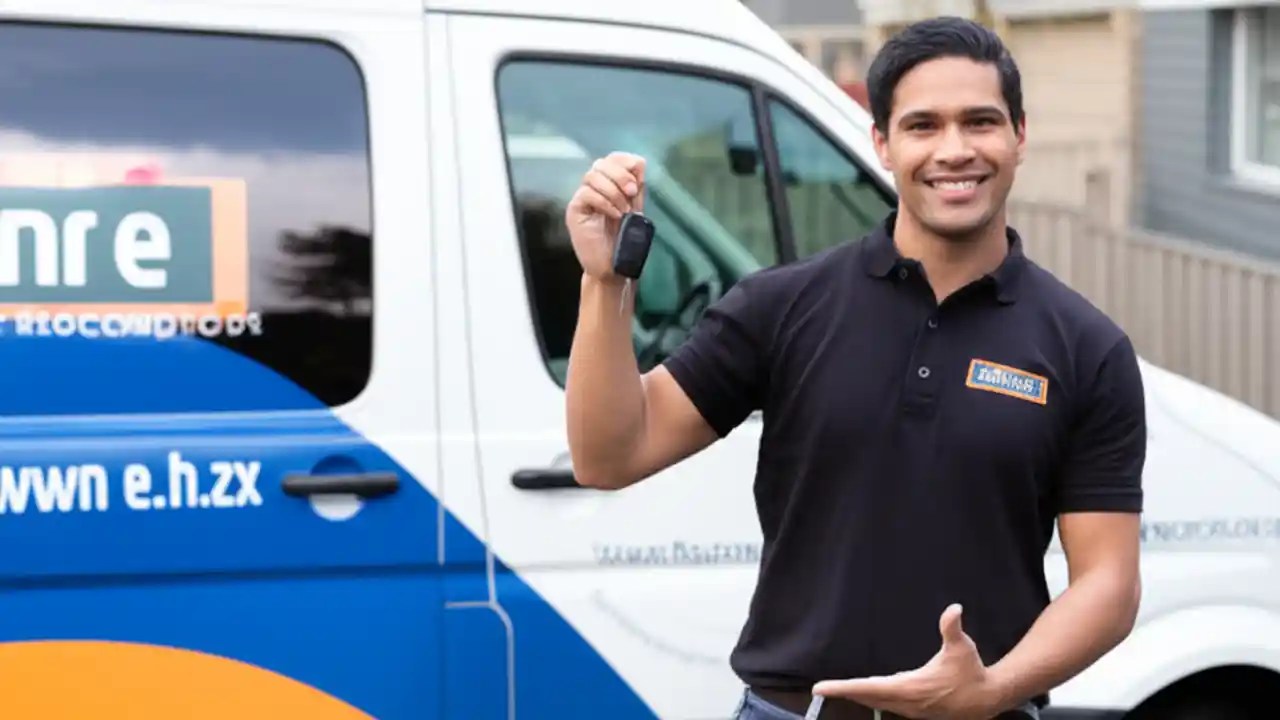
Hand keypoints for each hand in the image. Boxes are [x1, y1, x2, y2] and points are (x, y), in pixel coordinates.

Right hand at [565, 151, 645, 280]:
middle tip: (632, 193)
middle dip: (620, 175)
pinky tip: (614, 215)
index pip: (612, 158)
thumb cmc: (624, 241)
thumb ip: (636, 186)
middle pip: (602, 163)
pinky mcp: (574, 210)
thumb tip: (638, 162)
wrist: (613, 267)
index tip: (638, 177)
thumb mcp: (635, 209)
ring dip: (613, 191)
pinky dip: (604, 202)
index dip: (624, 161)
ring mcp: (582, 198)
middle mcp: (594, 188)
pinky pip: (586, 193)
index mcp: (610, 185)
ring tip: (623, 211)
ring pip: (593, 176)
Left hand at [812, 604, 1002, 719]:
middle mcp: (907, 702)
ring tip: (839, 690)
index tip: (821, 688)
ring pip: (877, 703)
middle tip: (822, 689)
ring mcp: (911, 709)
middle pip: (867, 698)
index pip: (870, 688)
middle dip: (845, 692)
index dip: (844, 687)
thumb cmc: (972, 671)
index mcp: (911, 687)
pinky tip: (865, 693)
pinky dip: (872, 698)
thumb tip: (954, 608)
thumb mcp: (962, 647)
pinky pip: (887, 704)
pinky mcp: (916, 710)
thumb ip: (953, 628)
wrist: (988, 699)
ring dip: (858, 696)